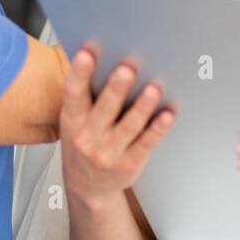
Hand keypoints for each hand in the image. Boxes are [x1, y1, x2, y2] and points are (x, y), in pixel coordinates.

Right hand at [60, 47, 174, 203]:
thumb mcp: (74, 120)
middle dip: (116, 88)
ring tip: (153, 89)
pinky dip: (158, 128)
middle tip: (126, 69)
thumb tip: (105, 56)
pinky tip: (167, 115)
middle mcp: (88, 137)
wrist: (87, 186)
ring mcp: (109, 153)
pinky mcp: (130, 163)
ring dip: (142, 106)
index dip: (78, 73)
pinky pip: (146, 143)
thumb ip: (85, 94)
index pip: (73, 94)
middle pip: (105, 109)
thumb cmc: (83, 142)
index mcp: (72, 120)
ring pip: (129, 126)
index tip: (85, 54)